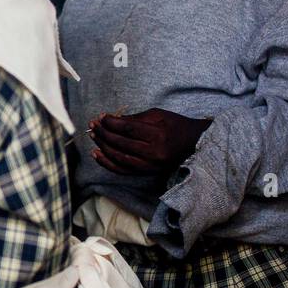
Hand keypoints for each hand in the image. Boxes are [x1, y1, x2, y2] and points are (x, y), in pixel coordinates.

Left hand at [90, 107, 211, 176]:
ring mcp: (150, 165)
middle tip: (93, 125)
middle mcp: (154, 153)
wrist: (194, 144)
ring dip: (103, 147)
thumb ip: (134, 118)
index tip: (101, 117)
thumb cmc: (175, 125)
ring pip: (119, 158)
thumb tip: (110, 120)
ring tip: (93, 136)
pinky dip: (107, 163)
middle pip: (121, 144)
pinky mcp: (147, 172)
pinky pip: (123, 170)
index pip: (128, 129)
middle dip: (104, 133)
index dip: (111, 123)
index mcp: (158, 135)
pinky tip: (96, 154)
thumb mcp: (158, 115)